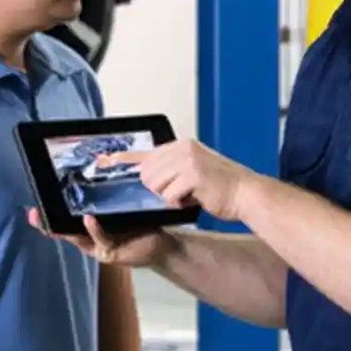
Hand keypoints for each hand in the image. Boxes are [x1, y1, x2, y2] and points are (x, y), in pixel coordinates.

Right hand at [27, 208, 176, 267]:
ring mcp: (98, 247)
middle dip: (47, 223)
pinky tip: (88, 219)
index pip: (63, 221)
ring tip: (52, 218)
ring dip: (64, 228)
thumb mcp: (122, 206)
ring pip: (76, 238)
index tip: (33, 207)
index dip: (46, 216)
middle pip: (62, 232)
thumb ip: (110, 194)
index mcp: (88, 228)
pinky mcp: (110, 253)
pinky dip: (94, 229)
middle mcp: (89, 239)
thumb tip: (101, 163)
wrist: (163, 244)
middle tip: (34, 214)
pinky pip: (100, 239)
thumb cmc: (141, 224)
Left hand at [135, 139, 257, 221]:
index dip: (124, 159)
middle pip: (147, 173)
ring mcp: (188, 160)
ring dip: (169, 197)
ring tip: (189, 196)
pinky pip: (170, 195)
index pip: (146, 152)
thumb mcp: (193, 171)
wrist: (247, 194)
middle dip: (158, 189)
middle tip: (178, 194)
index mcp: (182, 146)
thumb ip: (172, 169)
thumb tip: (147, 177)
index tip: (104, 161)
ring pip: (156, 184)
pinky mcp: (193, 174)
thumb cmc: (221, 188)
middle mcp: (183, 148)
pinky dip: (178, 203)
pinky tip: (194, 200)